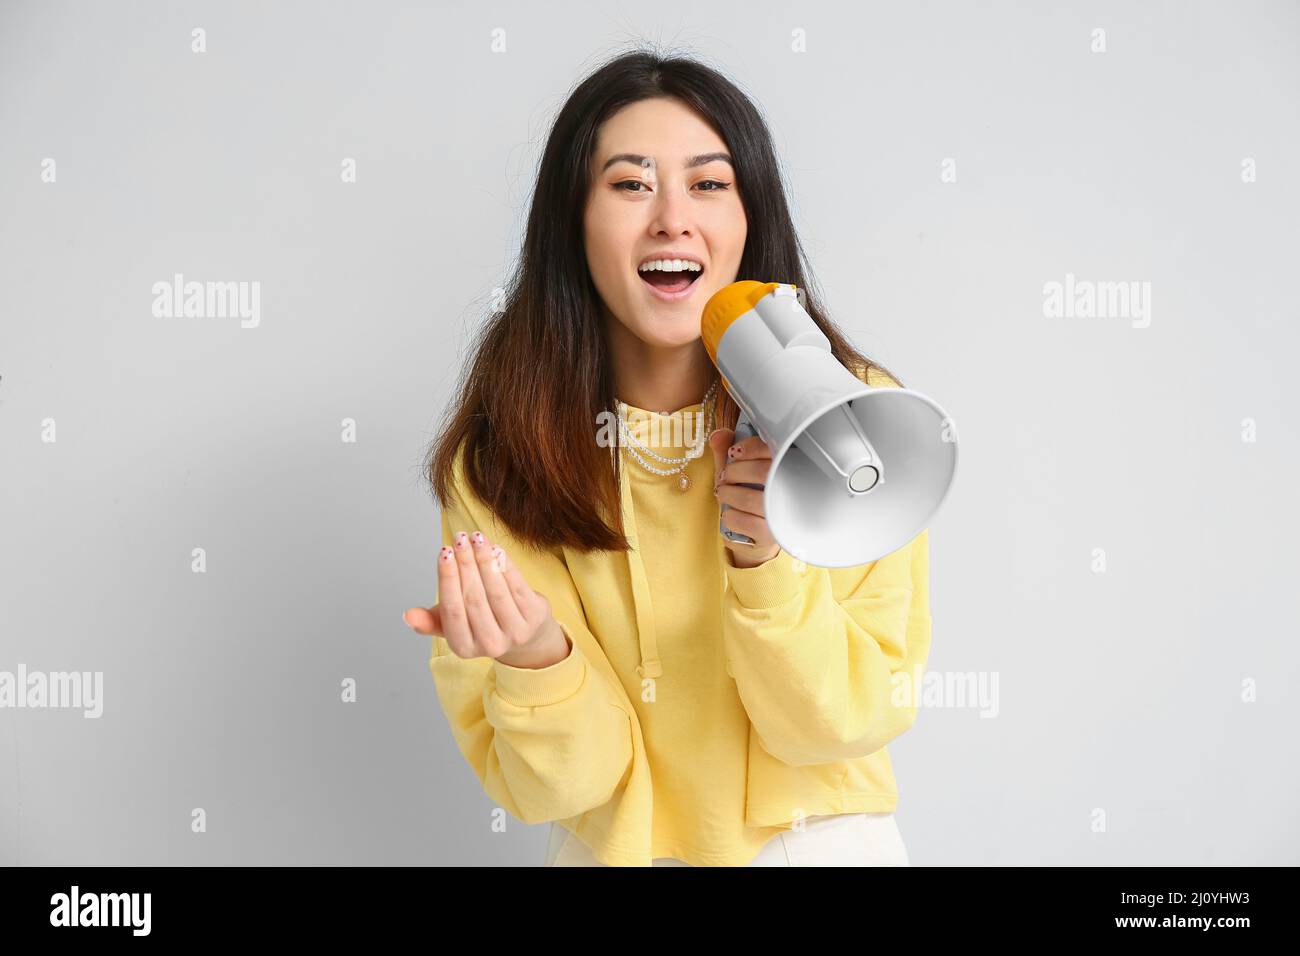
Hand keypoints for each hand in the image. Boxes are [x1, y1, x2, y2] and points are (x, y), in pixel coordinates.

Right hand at [404, 529, 570, 668]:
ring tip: (475, 537)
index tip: (443, 552)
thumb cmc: (480, 624)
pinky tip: (494, 547)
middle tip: (458, 537)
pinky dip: (505, 564)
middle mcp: (490, 645)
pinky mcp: (535, 617)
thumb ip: (430, 620)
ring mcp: (516, 633)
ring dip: (484, 559)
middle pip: (474, 598)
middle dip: (465, 563)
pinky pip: (517, 585)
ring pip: (496, 590)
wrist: (525, 638)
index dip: (448, 579)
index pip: (452, 610)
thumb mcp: (452, 625)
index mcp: (463, 647)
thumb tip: (408, 616)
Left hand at [708, 428, 780, 568]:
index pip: (775, 449)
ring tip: (723, 494)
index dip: (750, 447)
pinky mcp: (771, 535)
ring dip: (729, 494)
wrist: (756, 537)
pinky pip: (746, 522)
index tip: (733, 452)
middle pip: (764, 472)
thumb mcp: (736, 472)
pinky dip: (730, 516)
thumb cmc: (749, 498)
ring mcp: (782, 514)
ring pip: (752, 498)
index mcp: (787, 468)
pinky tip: (730, 514)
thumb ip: (725, 452)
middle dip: (735, 471)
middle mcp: (792, 490)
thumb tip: (717, 435)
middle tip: (724, 476)